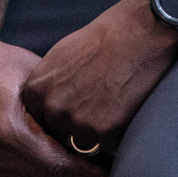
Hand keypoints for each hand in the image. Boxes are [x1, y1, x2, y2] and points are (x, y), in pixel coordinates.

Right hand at [0, 24, 106, 176]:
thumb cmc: (0, 62)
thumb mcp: (37, 76)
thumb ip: (60, 107)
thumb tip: (92, 129)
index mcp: (9, 130)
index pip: (55, 164)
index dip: (84, 173)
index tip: (106, 176)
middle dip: (74, 176)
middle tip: (97, 167)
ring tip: (78, 165)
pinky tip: (53, 167)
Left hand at [20, 0, 177, 153]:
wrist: (141, 31)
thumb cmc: (104, 38)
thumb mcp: (60, 55)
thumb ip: (48, 85)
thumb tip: (46, 106)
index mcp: (36, 91)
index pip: (39, 121)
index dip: (59, 116)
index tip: (76, 106)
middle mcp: (52, 110)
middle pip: (60, 136)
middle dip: (76, 128)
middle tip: (98, 105)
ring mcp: (77, 123)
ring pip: (85, 144)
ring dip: (98, 133)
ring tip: (113, 104)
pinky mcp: (105, 133)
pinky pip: (110, 145)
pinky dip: (119, 133)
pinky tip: (126, 107)